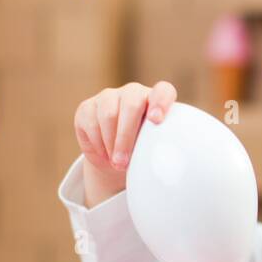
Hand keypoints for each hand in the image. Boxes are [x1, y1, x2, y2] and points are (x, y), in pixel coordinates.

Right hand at [73, 80, 175, 205]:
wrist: (116, 158)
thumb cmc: (143, 152)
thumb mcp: (156, 152)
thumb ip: (165, 150)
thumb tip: (174, 170)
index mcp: (156, 100)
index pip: (163, 91)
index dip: (161, 102)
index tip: (156, 121)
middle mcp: (133, 93)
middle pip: (131, 104)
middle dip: (127, 136)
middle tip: (124, 163)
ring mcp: (108, 97)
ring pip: (108, 115)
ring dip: (112, 144)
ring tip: (117, 163)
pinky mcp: (87, 107)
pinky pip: (91, 123)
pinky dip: (97, 144)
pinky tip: (105, 154)